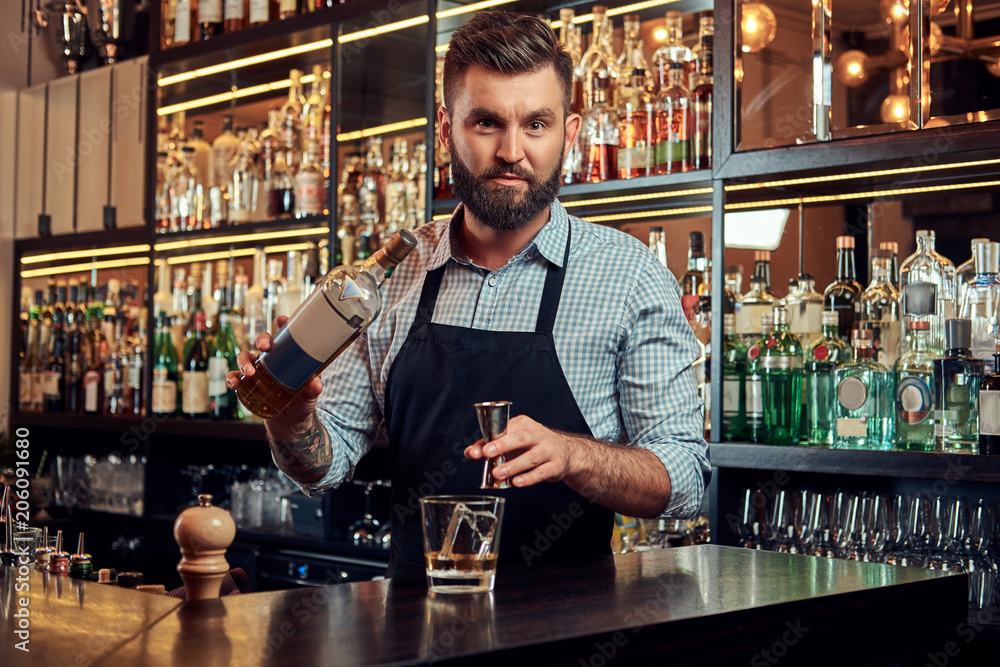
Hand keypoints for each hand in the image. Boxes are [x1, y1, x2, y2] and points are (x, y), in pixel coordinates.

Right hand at [226, 315, 323, 438]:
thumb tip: (315, 384)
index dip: (283, 325)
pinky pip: (235, 377)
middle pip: (263, 342)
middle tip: (264, 347)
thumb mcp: (310, 395)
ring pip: (245, 357)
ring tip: (249, 373)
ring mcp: (258, 371)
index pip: (285, 336)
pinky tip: (234, 383)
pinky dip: (232, 378)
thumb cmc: (303, 401)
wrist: (291, 421)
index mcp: (288, 356)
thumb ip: (314, 389)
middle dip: (261, 340)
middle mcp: (271, 360)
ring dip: (244, 361)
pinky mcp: (247, 385)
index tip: (281, 320)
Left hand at [464, 415, 580, 487]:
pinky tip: (516, 482)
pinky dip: (528, 478)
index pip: (505, 430)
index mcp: (524, 424)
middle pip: (520, 438)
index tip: (478, 451)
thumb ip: (491, 446)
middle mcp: (537, 435)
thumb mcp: (513, 441)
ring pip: (531, 457)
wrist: (566, 452)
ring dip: (513, 466)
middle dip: (502, 445)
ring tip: (497, 474)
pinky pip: (541, 472)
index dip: (490, 440)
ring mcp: (548, 450)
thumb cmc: (532, 445)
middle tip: (487, 454)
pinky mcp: (555, 466)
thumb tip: (471, 452)